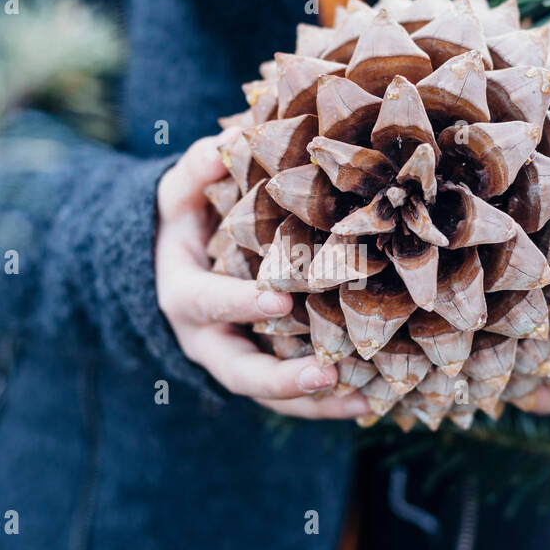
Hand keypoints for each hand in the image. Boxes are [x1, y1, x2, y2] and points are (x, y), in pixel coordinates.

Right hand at [156, 133, 371, 418]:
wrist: (177, 265)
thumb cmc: (187, 222)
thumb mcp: (177, 194)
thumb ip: (196, 170)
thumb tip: (225, 146)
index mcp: (185, 295)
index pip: (207, 303)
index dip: (239, 304)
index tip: (278, 299)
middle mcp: (208, 339)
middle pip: (239, 371)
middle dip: (281, 379)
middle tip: (325, 374)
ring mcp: (237, 360)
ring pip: (271, 395)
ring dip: (315, 402)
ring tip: (363, 400)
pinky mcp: (265, 369)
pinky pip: (294, 397)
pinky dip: (328, 403)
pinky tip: (372, 401)